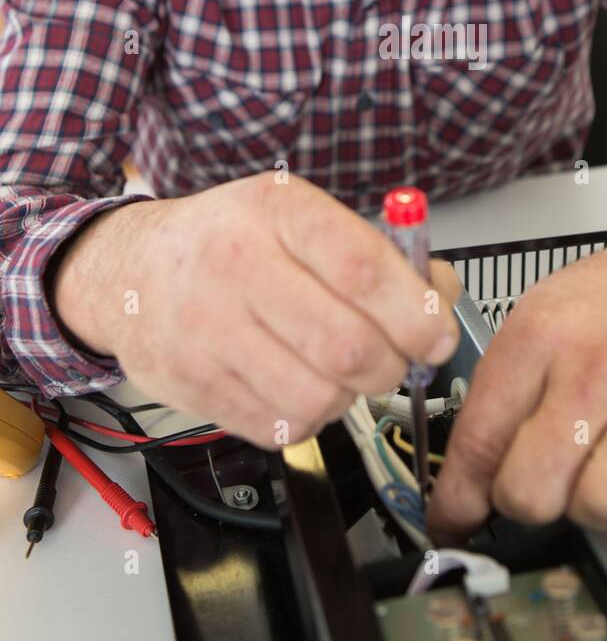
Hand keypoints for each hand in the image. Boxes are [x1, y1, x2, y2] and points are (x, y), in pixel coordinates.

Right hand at [51, 172, 458, 447]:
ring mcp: (209, 331)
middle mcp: (236, 266)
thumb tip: (439, 297)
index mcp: (275, 212)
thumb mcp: (298, 214)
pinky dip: (309, 417)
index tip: (438, 334)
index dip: (417, 313)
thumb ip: (374, 253)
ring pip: (320, 398)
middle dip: (393, 365)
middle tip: (395, 358)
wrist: (133, 271)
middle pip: (349, 347)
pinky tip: (298, 384)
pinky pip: (283, 428)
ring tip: (340, 371)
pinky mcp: (194, 386)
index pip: (363, 270)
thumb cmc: (229, 241)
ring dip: (350, 397)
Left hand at [427, 210, 606, 542]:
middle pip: (535, 491)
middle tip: (532, 482)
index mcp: (539, 339)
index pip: (480, 440)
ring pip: (603, 511)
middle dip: (523, 501)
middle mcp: (596, 371)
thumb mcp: (526, 326)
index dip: (458, 499)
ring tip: (587, 478)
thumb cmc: (600, 309)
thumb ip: (492, 401)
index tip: (454, 520)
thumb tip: (463, 488)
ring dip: (588, 512)